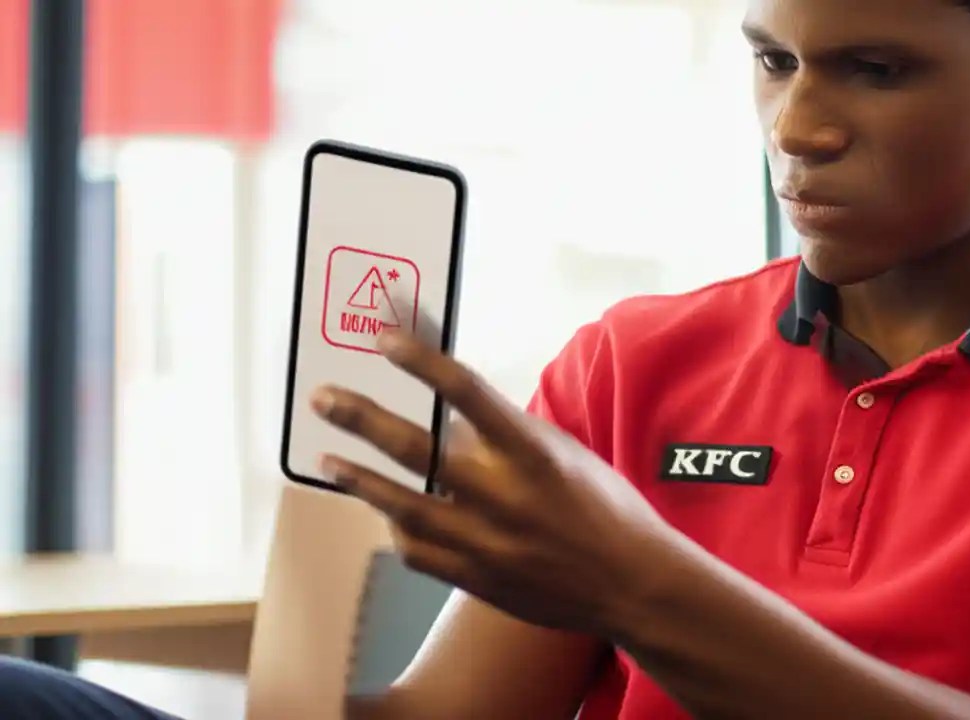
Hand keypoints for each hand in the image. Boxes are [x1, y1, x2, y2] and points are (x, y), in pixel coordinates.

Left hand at [309, 328, 678, 635]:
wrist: (631, 584)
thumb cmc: (605, 509)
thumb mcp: (564, 455)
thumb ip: (508, 435)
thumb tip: (451, 409)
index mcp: (534, 453)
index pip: (466, 392)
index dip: (419, 360)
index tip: (385, 339)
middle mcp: (504, 495)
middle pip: (415, 449)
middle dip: (361, 418)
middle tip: (324, 398)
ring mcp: (486, 543)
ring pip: (400, 505)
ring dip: (358, 478)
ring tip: (327, 459)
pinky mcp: (477, 580)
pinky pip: (416, 552)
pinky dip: (396, 528)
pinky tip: (382, 513)